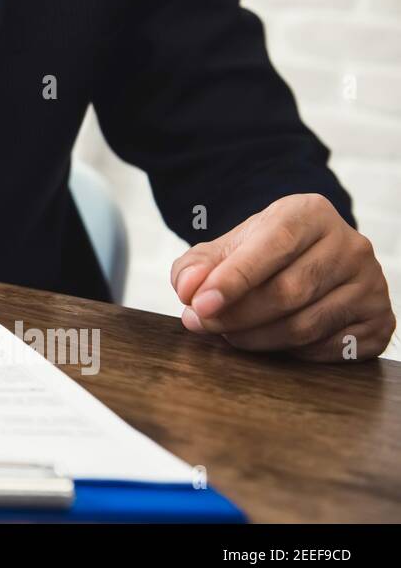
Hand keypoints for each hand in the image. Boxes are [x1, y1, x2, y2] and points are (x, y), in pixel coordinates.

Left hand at [171, 194, 394, 361]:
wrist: (309, 259)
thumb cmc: (261, 253)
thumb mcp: (227, 247)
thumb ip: (197, 264)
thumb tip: (187, 288)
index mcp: (310, 214)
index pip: (274, 245)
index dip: (234, 279)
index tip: (199, 304)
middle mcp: (350, 245)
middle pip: (289, 292)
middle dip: (237, 315)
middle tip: (202, 324)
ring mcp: (371, 284)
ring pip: (307, 326)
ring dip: (257, 338)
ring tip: (227, 334)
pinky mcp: (380, 320)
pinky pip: (329, 348)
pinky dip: (291, 353)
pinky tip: (268, 342)